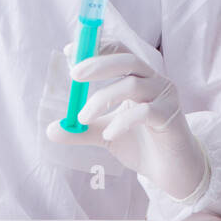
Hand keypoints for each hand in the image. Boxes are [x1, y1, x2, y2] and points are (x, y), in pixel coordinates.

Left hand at [46, 40, 209, 201]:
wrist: (170, 172)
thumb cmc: (141, 145)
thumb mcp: (105, 134)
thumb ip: (81, 129)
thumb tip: (50, 130)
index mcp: (139, 78)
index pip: (119, 52)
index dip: (96, 48)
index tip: (69, 51)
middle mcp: (154, 81)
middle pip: (128, 60)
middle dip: (99, 63)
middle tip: (74, 74)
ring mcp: (165, 97)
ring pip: (133, 85)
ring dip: (102, 98)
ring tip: (83, 118)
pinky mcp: (171, 117)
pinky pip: (145, 112)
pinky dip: (122, 121)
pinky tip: (109, 134)